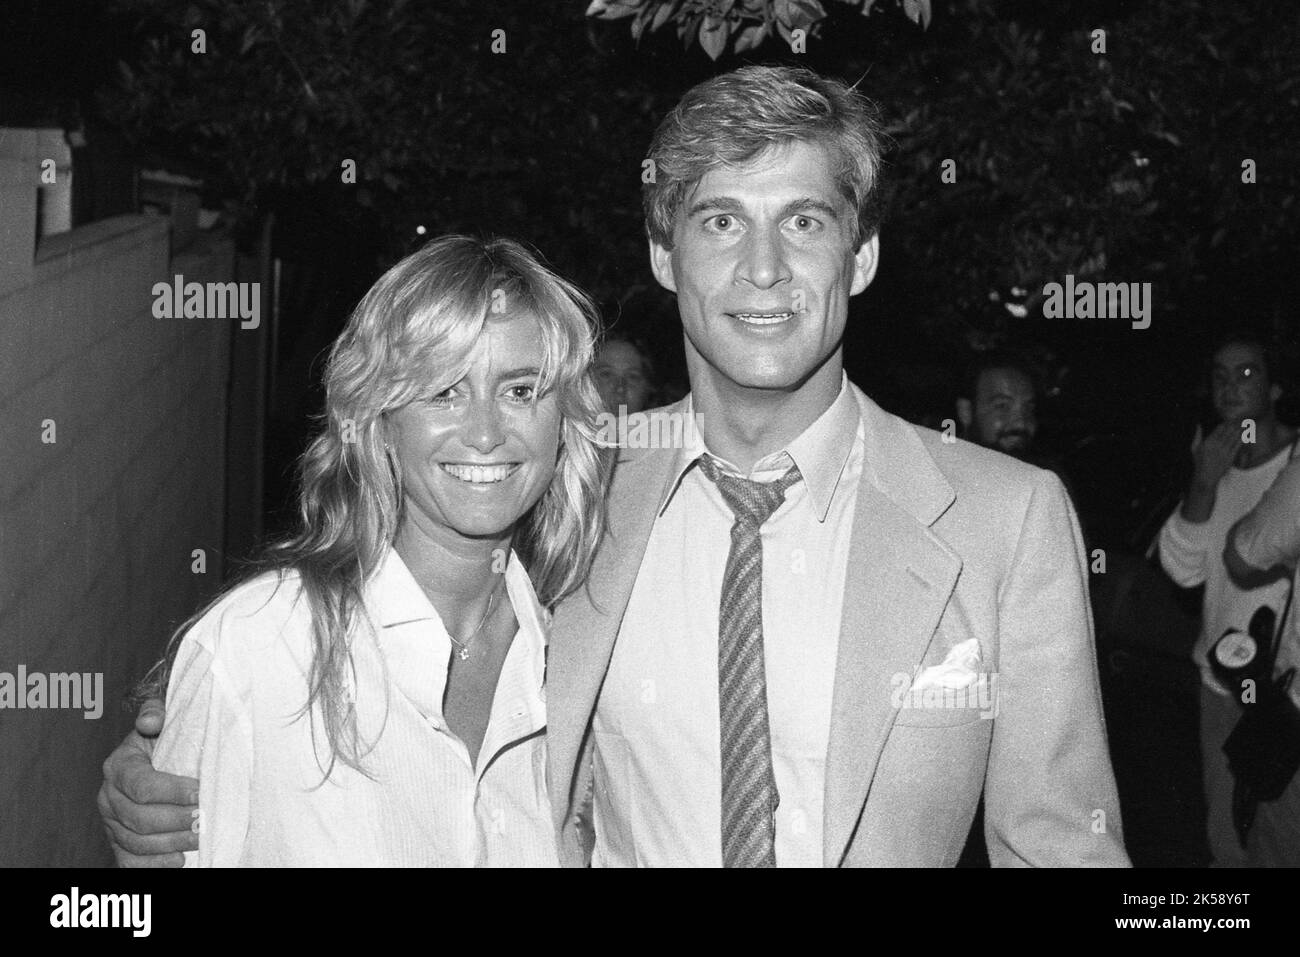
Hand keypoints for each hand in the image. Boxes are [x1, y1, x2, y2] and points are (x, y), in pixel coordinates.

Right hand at [96, 697, 198, 866]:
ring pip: (138, 842)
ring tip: (201, 837)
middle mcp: (109, 796)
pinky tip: (180, 860)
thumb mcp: (160, 720)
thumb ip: (156, 714)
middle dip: (177, 820)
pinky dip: (155, 865)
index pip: (142, 785)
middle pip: (140, 818)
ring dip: (173, 843)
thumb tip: (151, 721)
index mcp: (119, 766)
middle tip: (207, 818)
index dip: (173, 792)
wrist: (155, 758)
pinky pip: (131, 862)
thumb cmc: (163, 740)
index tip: (201, 792)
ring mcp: (111, 823)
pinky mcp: (118, 842)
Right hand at [1192, 422, 1243, 488]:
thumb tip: (1198, 425)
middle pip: (1228, 431)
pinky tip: (1244, 434)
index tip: (1231, 419)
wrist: (1206, 477)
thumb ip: (1197, 435)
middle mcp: (1216, 445)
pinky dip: (1241, 439)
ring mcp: (1224, 451)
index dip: (1226, 423)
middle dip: (1235, 424)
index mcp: (1208, 442)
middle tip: (1241, 419)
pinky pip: (1237, 445)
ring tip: (1245, 424)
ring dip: (1240, 430)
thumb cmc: (1199, 462)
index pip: (1219, 429)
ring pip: (1234, 437)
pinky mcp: (1230, 457)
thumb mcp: (1194, 448)